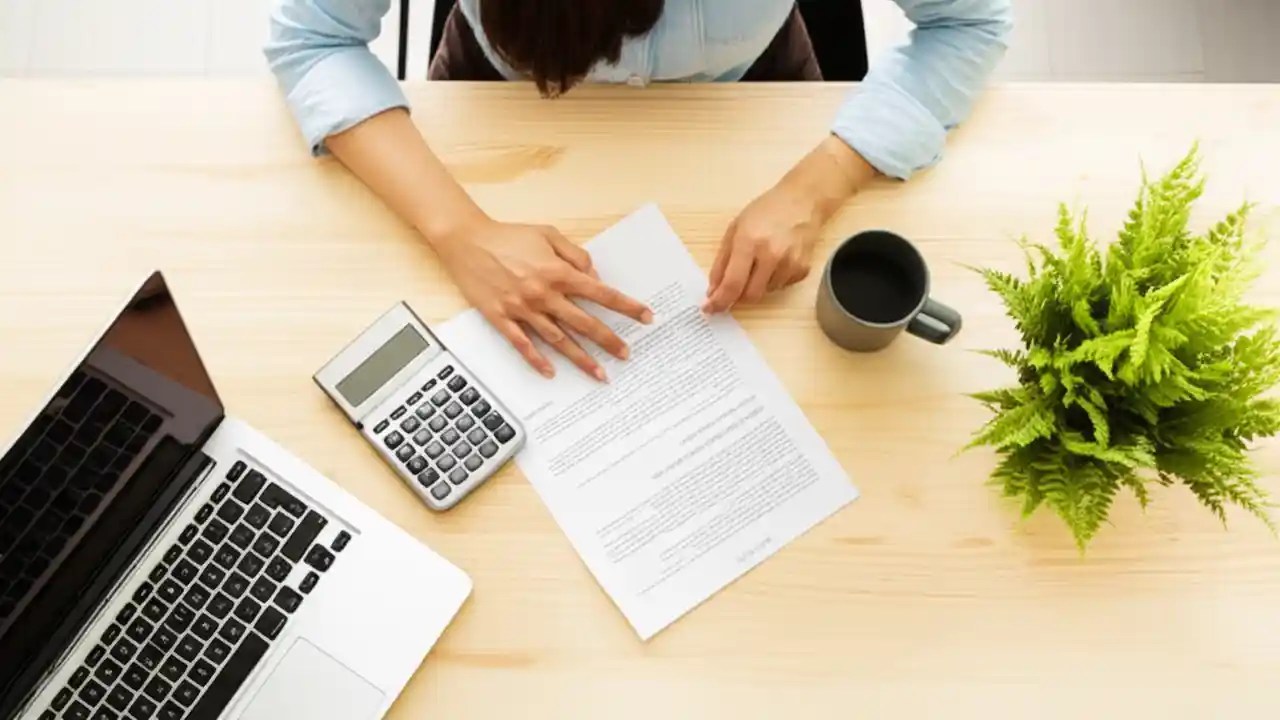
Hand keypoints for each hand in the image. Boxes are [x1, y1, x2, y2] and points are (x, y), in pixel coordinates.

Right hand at [434, 217, 652, 380]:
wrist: (467, 240)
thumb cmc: (509, 235)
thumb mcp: (548, 235)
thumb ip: (575, 256)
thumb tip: (594, 278)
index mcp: (557, 272)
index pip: (601, 293)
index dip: (626, 306)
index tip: (646, 317)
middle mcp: (543, 293)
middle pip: (584, 322)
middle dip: (609, 340)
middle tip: (626, 355)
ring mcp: (521, 308)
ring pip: (557, 339)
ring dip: (580, 358)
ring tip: (599, 374)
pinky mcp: (501, 317)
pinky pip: (522, 343)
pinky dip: (536, 359)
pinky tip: (551, 372)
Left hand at [703, 136, 876, 313]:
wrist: (803, 201)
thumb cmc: (765, 212)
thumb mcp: (735, 229)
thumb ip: (722, 261)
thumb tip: (714, 290)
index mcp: (749, 242)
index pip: (732, 283)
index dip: (719, 301)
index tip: (710, 309)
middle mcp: (771, 255)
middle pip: (749, 296)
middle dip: (737, 296)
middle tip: (732, 288)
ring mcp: (790, 263)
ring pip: (765, 292)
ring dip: (756, 285)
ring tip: (759, 261)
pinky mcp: (803, 269)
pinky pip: (781, 286)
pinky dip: (773, 280)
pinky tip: (775, 261)